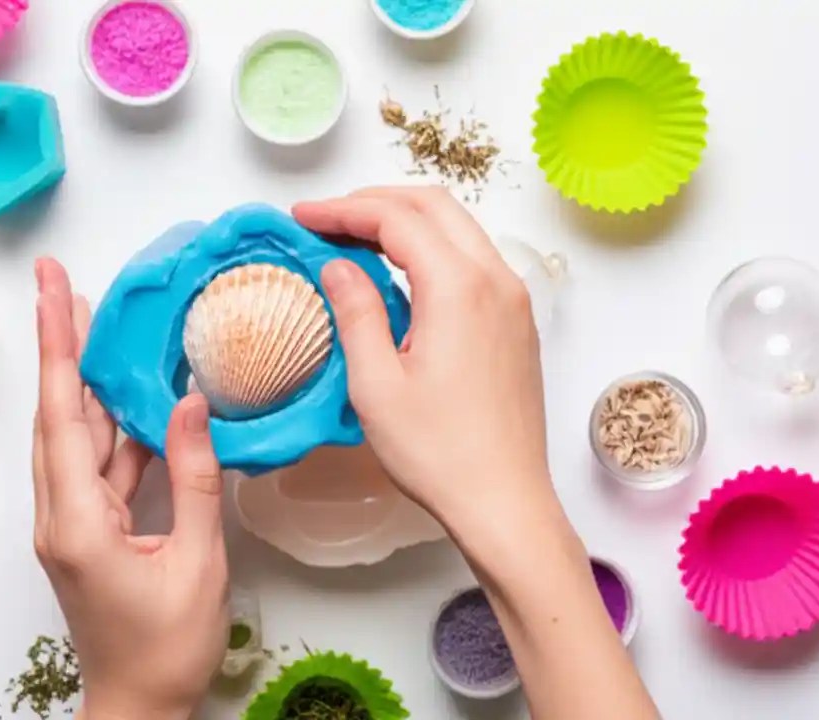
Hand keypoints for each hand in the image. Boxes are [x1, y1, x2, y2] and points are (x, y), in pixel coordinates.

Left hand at [33, 258, 227, 719]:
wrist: (138, 706)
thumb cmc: (166, 649)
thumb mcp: (196, 560)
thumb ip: (193, 475)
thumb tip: (190, 402)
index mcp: (78, 522)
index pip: (64, 414)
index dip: (58, 344)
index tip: (50, 288)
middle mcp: (61, 515)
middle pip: (58, 412)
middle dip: (62, 344)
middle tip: (63, 283)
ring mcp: (71, 523)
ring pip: (75, 434)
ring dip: (86, 380)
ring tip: (99, 322)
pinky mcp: (87, 530)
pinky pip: (97, 464)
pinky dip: (113, 425)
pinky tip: (135, 395)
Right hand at [293, 187, 552, 527]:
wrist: (505, 502)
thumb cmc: (439, 453)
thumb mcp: (376, 384)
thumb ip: (355, 312)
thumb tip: (338, 266)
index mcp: (459, 288)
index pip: (397, 218)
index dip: (343, 210)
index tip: (301, 217)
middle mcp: (496, 280)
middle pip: (434, 206)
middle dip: (375, 201)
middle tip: (325, 219)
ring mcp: (513, 300)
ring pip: (458, 228)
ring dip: (405, 221)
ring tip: (354, 239)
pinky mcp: (516, 323)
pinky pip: (473, 260)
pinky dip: (431, 249)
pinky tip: (398, 275)